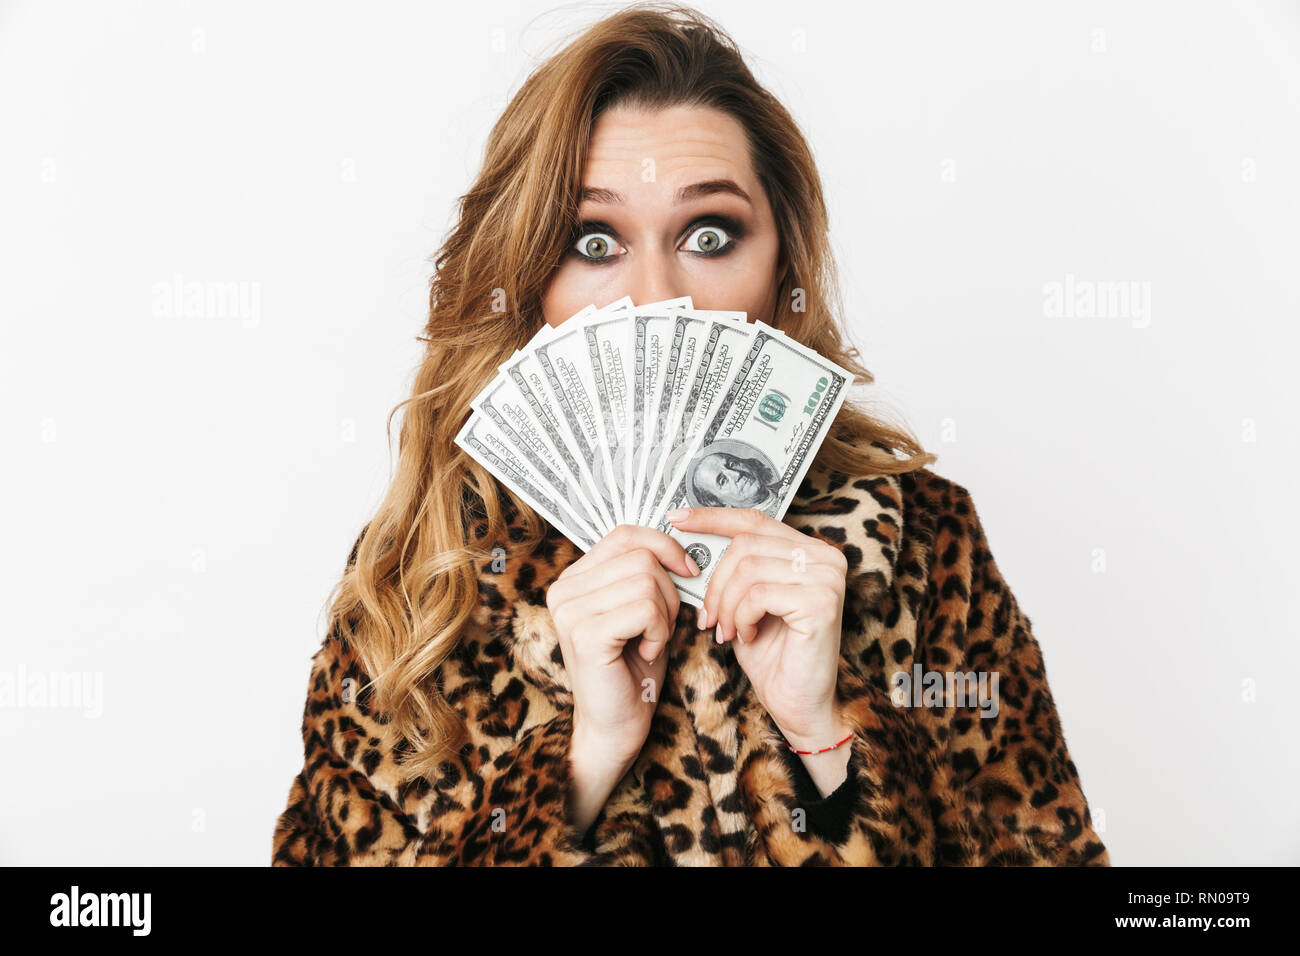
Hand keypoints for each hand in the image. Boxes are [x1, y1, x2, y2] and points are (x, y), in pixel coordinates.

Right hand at [546, 524, 699, 767]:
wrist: (618, 725)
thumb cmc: (634, 668)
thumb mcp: (644, 610)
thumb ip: (651, 573)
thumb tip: (688, 545)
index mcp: (575, 578)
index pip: (625, 534)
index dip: (665, 546)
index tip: (688, 570)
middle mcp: (564, 589)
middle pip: (641, 556)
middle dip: (669, 591)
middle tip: (662, 626)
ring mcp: (569, 611)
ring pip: (646, 581)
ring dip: (666, 614)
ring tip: (652, 640)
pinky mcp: (585, 634)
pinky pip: (645, 608)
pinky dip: (660, 631)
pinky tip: (649, 652)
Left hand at [667, 506, 850, 749]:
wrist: (798, 704)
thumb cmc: (772, 656)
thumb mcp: (744, 603)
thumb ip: (732, 569)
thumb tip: (688, 538)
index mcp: (808, 550)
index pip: (754, 519)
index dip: (713, 518)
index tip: (676, 519)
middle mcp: (825, 556)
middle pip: (745, 544)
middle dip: (716, 583)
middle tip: (710, 618)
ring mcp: (827, 577)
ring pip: (747, 569)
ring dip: (726, 605)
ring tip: (728, 631)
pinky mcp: (821, 601)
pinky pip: (758, 594)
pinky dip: (741, 617)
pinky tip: (747, 636)